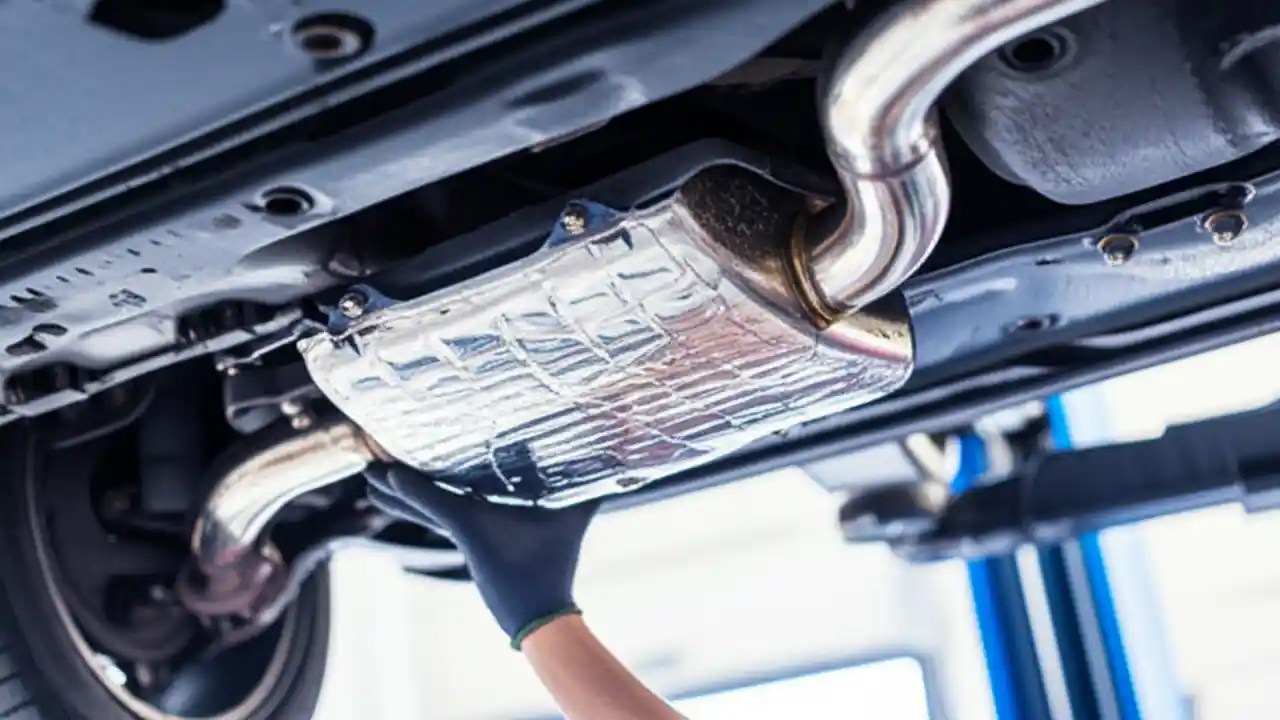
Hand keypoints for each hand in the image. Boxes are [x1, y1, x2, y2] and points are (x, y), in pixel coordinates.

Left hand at [364, 464, 597, 647]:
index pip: (430, 493)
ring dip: (397, 497)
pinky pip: (439, 520)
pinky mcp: (470, 547)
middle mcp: (461, 529)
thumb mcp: (570, 519)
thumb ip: (592, 485)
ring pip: (422, 513)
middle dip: (389, 484)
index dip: (404, 477)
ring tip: (370, 482)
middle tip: (363, 465)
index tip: (382, 460)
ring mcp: (463, 540)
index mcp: (473, 520)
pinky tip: (417, 497)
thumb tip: (620, 453)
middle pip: (415, 502)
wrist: (542, 614)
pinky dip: (423, 504)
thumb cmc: (552, 566)